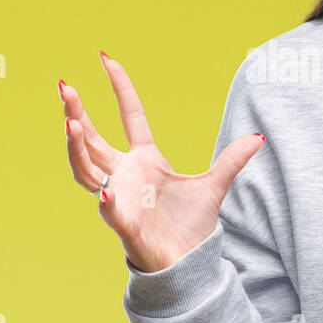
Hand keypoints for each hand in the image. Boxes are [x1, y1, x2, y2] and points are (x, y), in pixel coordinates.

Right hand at [58, 52, 265, 272]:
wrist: (189, 265)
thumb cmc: (191, 226)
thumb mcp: (214, 185)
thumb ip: (232, 160)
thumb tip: (258, 137)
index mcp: (145, 159)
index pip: (129, 116)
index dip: (118, 87)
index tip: (105, 57)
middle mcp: (125, 174)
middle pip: (93, 139)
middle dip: (76, 113)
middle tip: (64, 86)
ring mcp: (121, 197)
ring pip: (87, 169)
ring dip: (77, 149)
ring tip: (70, 125)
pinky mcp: (125, 225)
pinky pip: (111, 211)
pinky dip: (108, 201)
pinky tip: (108, 190)